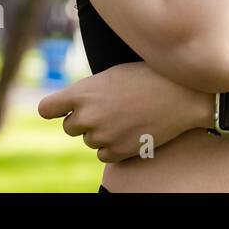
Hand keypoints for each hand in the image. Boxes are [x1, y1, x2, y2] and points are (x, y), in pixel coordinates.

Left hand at [37, 61, 210, 162]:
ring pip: (89, 140)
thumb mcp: (113, 74)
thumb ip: (90, 90)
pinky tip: (130, 130)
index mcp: (83, 92)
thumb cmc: (149, 76)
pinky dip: (113, 146)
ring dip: (101, 132)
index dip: (55, 109)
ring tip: (126, 116)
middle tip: (109, 108)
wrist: (182, 94)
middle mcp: (88, 116)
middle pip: (69, 127)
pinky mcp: (118, 152)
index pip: (47, 109)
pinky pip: (104, 154)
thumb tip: (76, 104)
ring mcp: (103, 136)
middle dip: (84, 120)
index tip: (63, 108)